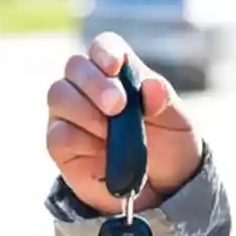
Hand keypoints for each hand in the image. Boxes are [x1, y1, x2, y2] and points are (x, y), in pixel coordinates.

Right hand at [46, 32, 203, 215]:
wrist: (162, 188)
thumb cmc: (169, 144)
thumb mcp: (178, 122)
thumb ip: (164, 101)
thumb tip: (152, 86)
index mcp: (118, 72)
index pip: (103, 47)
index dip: (105, 52)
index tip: (116, 66)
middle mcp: (88, 87)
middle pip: (75, 66)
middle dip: (95, 83)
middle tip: (118, 106)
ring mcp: (71, 114)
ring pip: (59, 95)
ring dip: (85, 110)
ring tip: (110, 132)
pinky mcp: (61, 144)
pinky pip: (57, 133)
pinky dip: (78, 139)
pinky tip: (99, 150)